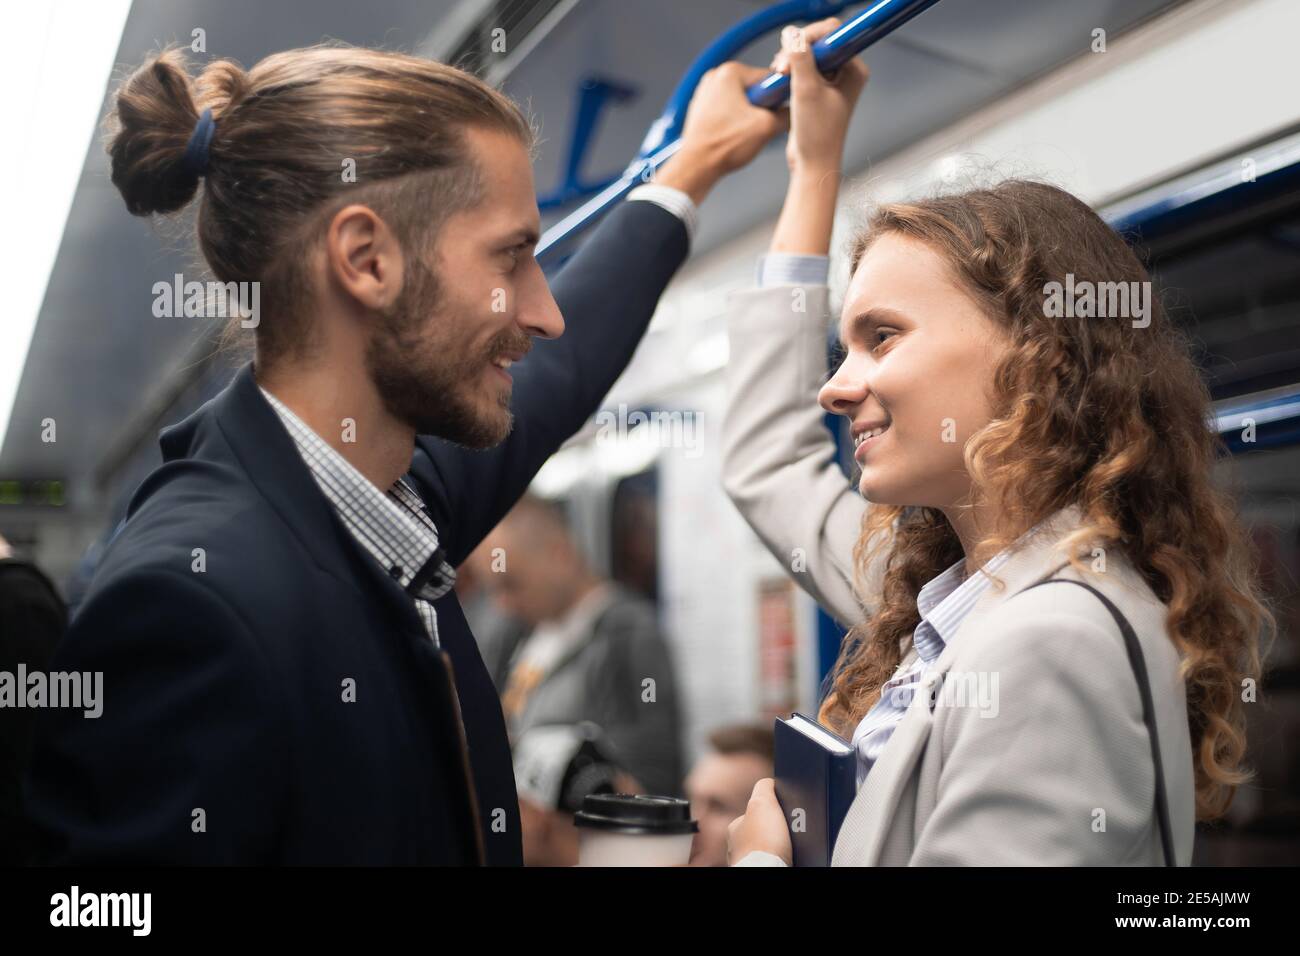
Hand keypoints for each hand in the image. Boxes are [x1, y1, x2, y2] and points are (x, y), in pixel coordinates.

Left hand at [653, 62, 788, 204]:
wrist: (696, 166)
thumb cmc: (724, 145)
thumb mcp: (767, 128)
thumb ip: (787, 114)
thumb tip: (797, 111)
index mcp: (731, 72)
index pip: (769, 77)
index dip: (780, 97)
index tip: (778, 112)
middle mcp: (716, 76)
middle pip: (755, 89)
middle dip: (762, 108)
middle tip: (759, 126)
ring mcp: (706, 92)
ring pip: (742, 100)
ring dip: (750, 116)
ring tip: (745, 133)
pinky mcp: (701, 108)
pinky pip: (728, 110)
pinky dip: (735, 122)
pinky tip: (734, 136)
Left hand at [726, 778, 792, 864]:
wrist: (767, 869)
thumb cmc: (762, 841)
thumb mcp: (763, 802)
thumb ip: (763, 788)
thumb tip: (769, 781)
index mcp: (734, 828)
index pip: (752, 812)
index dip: (768, 810)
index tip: (779, 813)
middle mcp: (736, 845)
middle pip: (758, 831)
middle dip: (771, 830)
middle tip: (786, 830)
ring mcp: (746, 860)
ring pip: (763, 848)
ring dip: (773, 846)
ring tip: (786, 845)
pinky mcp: (758, 868)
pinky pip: (769, 859)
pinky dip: (775, 858)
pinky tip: (784, 856)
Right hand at [769, 18, 868, 174]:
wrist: (812, 164)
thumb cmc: (817, 135)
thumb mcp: (806, 90)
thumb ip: (799, 58)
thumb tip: (792, 34)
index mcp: (854, 70)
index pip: (832, 33)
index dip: (809, 37)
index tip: (792, 52)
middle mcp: (846, 73)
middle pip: (818, 41)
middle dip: (797, 50)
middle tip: (782, 67)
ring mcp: (832, 81)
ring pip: (807, 54)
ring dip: (790, 60)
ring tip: (780, 75)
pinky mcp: (818, 89)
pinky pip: (801, 68)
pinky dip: (789, 70)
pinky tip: (781, 80)